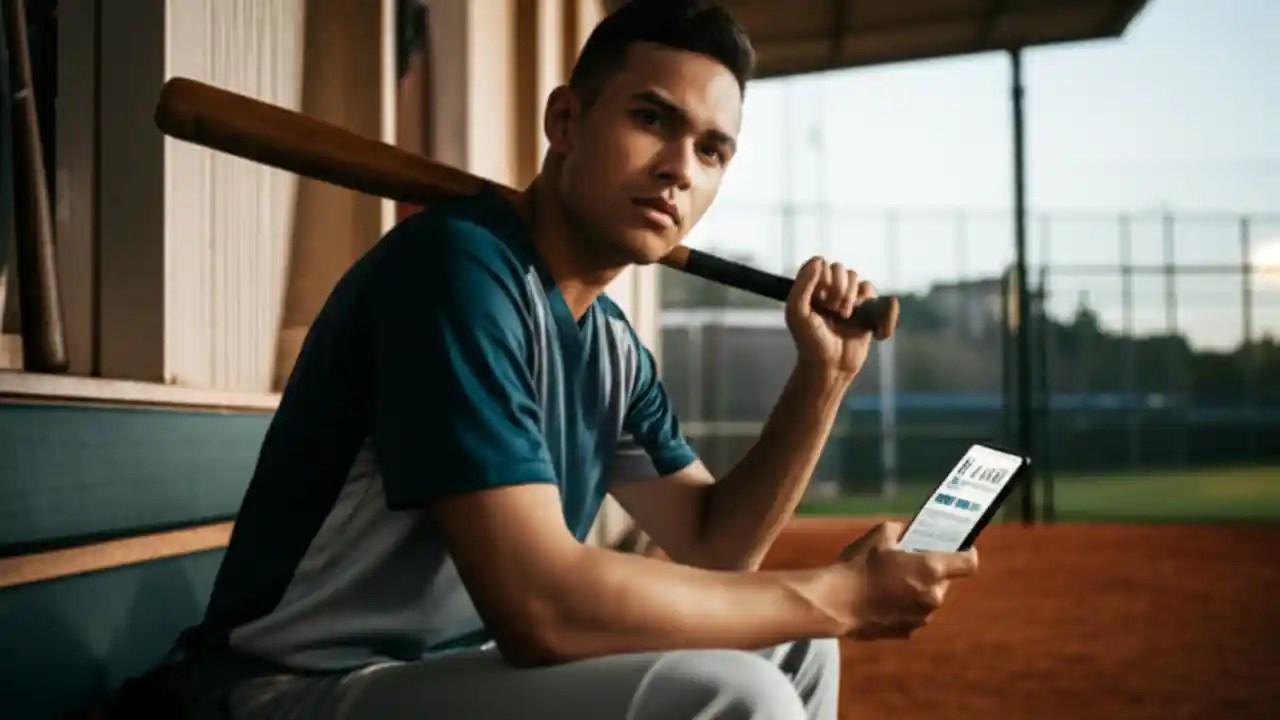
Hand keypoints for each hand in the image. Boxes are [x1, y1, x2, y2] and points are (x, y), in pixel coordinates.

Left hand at [786, 256, 876, 380]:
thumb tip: (819, 260)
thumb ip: (802, 284)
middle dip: (840, 292)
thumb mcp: (797, 313)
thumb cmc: (809, 341)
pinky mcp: (868, 311)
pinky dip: (882, 315)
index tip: (820, 302)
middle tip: (834, 313)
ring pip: (861, 282)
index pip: (822, 264)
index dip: (824, 282)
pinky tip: (875, 333)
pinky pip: (882, 300)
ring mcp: (850, 299)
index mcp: (811, 286)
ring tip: (846, 320)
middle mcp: (830, 288)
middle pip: (843, 270)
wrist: (829, 366)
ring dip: (855, 302)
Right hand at [835, 521, 978, 640]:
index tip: (962, 548)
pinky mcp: (908, 632)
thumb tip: (906, 532)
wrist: (837, 603)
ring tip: (891, 583)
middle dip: (932, 572)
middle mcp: (933, 595)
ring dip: (917, 591)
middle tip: (910, 564)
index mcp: (932, 569)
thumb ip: (900, 530)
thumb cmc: (859, 565)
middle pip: (944, 581)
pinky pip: (913, 615)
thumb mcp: (879, 535)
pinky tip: (882, 600)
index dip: (968, 553)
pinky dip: (904, 607)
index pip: (968, 563)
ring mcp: (922, 617)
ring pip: (928, 599)